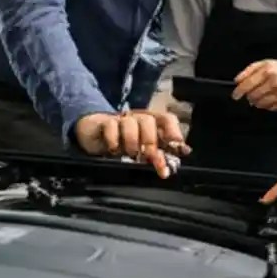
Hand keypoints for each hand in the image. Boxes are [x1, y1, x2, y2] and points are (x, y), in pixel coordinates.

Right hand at [74, 110, 191, 177]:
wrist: (93, 134)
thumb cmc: (122, 143)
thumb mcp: (141, 149)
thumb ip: (160, 152)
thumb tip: (184, 153)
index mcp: (151, 123)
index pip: (167, 119)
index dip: (174, 131)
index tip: (179, 147)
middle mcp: (137, 118)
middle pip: (149, 122)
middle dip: (151, 142)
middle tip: (151, 159)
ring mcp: (120, 119)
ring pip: (131, 123)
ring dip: (132, 141)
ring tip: (130, 154)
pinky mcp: (104, 122)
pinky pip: (111, 126)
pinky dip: (114, 139)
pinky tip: (113, 150)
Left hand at [232, 60, 276, 110]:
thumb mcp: (264, 63)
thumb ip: (249, 71)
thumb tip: (237, 81)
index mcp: (268, 70)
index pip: (248, 84)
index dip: (239, 91)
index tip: (235, 95)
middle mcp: (275, 81)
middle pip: (253, 95)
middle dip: (249, 96)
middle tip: (251, 93)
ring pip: (261, 104)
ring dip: (257, 102)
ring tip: (261, 96)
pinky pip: (270, 108)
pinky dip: (267, 105)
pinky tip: (270, 98)